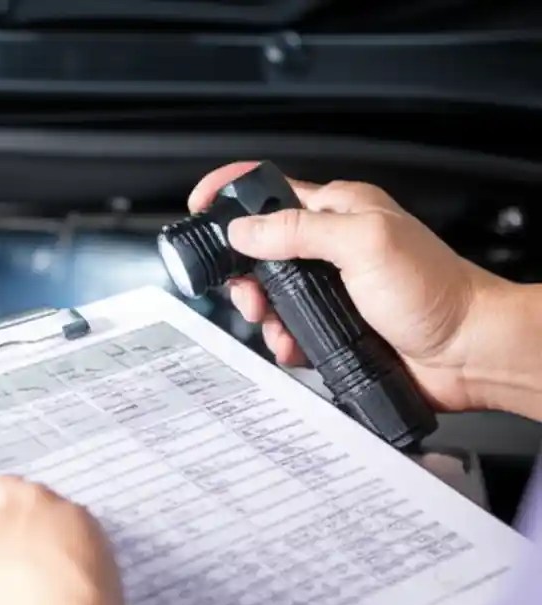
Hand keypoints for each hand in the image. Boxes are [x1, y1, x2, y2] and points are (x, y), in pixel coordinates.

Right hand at [190, 161, 514, 413]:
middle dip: (244, 275)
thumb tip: (245, 229)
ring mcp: (332, 285)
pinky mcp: (334, 322)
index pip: (271, 189)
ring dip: (264, 314)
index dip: (231, 194)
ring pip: (269, 293)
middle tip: (251, 293)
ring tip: (276, 325)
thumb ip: (299, 230)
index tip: (200, 208)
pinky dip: (284, 340)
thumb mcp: (364, 244)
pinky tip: (295, 345)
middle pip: (259, 248)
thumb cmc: (435, 292)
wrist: (469, 352)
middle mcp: (332, 244)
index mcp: (339, 209)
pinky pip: (289, 328)